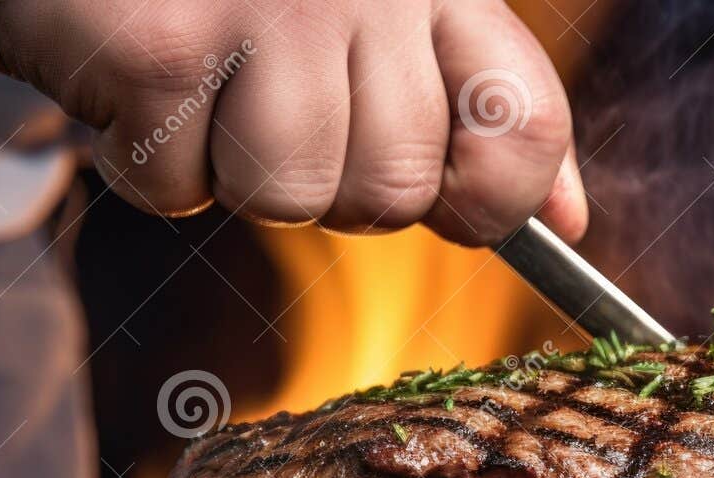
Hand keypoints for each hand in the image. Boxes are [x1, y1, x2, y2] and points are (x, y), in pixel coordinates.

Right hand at [0, 0, 586, 243]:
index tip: (449, 199)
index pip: (525, 130)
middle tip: (282, 110)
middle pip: (396, 190)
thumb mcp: (400, 31)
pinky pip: (181, 190)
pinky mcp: (159, 46)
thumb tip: (568, 220)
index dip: (493, 200)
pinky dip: (149, 163)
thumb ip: (490, 119)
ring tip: (211, 92)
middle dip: (336, 188)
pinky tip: (146, 84)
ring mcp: (262, 10)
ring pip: (292, 198)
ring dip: (237, 175)